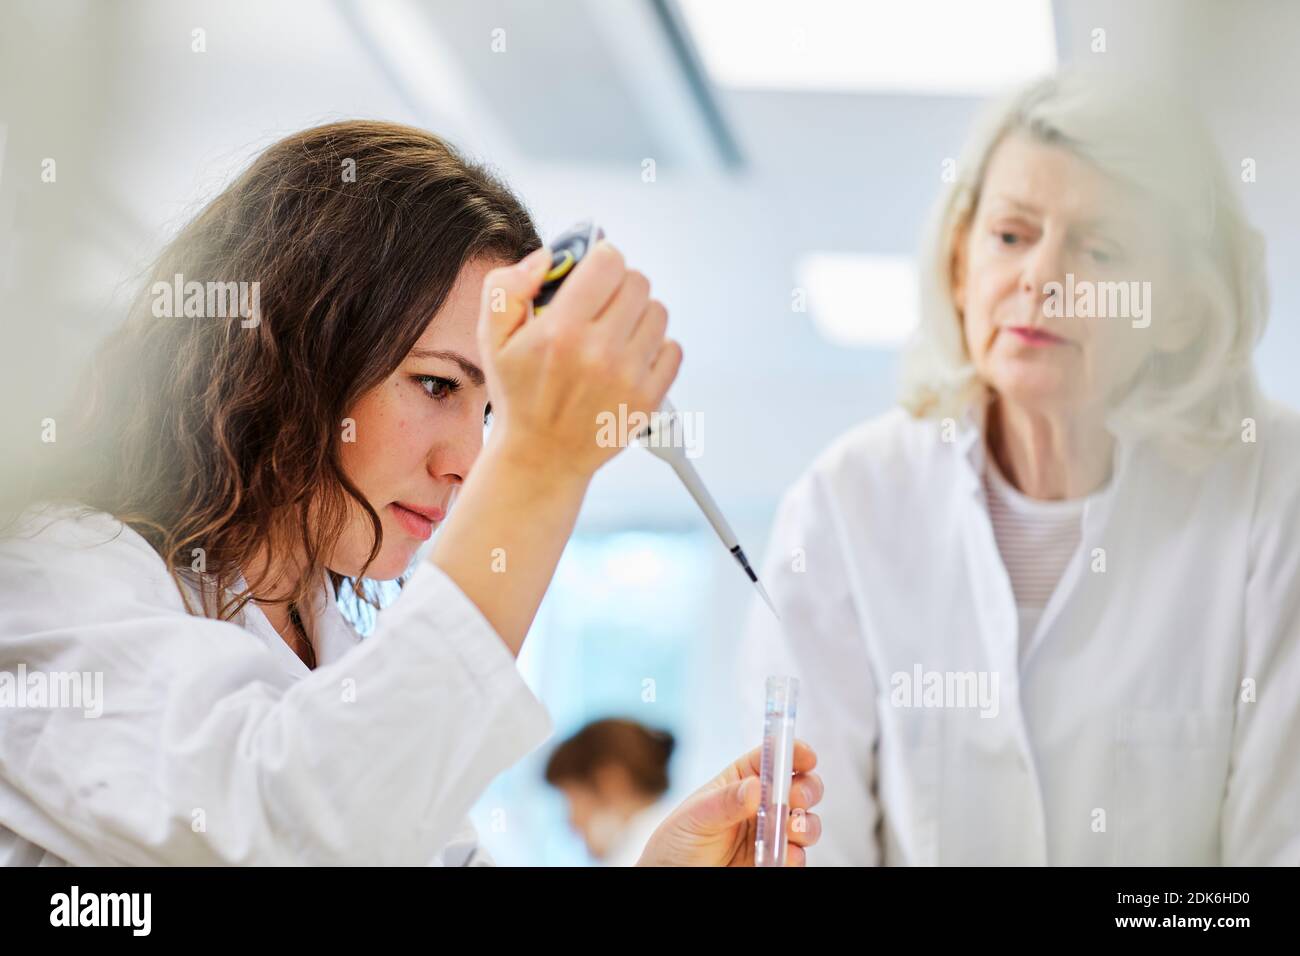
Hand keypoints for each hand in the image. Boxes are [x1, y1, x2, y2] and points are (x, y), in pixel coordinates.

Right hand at [478, 242, 681, 480]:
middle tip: (601, 306)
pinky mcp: (649, 398)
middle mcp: (599, 352)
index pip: (608, 261)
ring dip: (638, 316)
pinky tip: (629, 358)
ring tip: (613, 334)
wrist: (541, 457)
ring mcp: (629, 377)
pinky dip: (655, 348)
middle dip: (618, 287)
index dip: (600, 258)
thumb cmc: (519, 396)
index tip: (593, 272)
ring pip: (658, 312)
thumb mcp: (492, 338)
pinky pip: (673, 349)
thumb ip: (507, 286)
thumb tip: (548, 257)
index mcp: (561, 330)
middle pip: (638, 282)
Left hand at [636, 740, 821, 865]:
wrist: (673, 879)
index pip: (773, 756)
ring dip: (806, 824)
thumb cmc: (677, 841)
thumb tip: (756, 786)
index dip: (793, 750)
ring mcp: (770, 832)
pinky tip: (784, 856)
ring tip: (791, 830)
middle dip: (807, 789)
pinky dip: (796, 854)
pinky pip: (796, 855)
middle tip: (797, 799)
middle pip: (800, 786)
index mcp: (741, 779)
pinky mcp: (774, 859)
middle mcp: (762, 803)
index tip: (807, 756)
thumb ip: (726, 801)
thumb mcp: (695, 816)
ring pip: (805, 821)